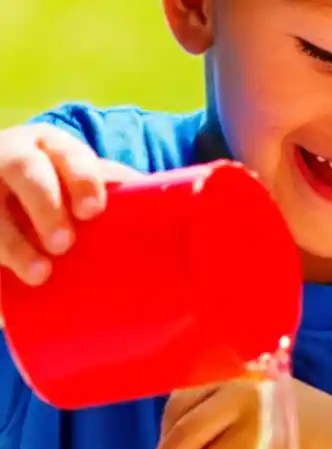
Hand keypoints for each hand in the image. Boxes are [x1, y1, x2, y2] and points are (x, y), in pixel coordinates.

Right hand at [0, 123, 139, 287]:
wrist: (0, 188)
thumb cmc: (61, 188)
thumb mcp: (84, 180)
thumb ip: (118, 189)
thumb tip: (190, 205)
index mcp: (50, 146)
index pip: (67, 153)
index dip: (81, 178)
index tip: (93, 210)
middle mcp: (12, 157)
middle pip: (24, 172)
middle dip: (45, 206)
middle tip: (65, 244)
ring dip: (12, 242)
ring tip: (40, 274)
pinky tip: (3, 296)